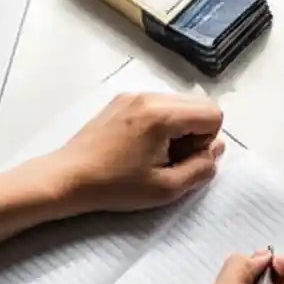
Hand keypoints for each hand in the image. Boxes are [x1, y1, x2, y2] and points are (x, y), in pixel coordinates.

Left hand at [0, 93, 225, 215]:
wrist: (68, 178)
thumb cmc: (116, 187)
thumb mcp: (166, 189)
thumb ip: (201, 168)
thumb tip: (215, 149)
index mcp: (162, 114)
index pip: (212, 114)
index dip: (207, 141)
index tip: (183, 160)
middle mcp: (150, 96)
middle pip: (198, 105)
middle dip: (195, 133)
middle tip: (170, 159)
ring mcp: (133, 95)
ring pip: (179, 104)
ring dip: (178, 128)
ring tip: (154, 154)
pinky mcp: (121, 100)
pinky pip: (158, 104)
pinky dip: (161, 123)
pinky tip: (140, 146)